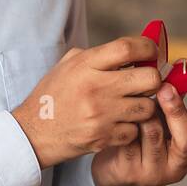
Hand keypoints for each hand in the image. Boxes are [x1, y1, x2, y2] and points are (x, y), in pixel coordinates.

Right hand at [12, 36, 161, 167]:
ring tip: (132, 105)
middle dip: (153, 79)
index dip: (148, 48)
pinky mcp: (103, 138)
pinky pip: (135, 130)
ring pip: (148, 107)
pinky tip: (120, 124)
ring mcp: (101, 115)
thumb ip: (96, 55)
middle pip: (149, 78)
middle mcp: (96, 88)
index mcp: (85, 65)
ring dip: (144, 106)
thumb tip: (130, 50)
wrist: (33, 133)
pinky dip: (131, 128)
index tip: (152, 52)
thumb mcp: (66, 66)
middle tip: (145, 83)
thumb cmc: (52, 96)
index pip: (128, 48)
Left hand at [91, 82, 186, 185]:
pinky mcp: (134, 173)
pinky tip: (122, 111)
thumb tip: (182, 64)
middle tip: (166, 88)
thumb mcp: (162, 116)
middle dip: (177, 111)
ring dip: (146, 113)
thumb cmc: (144, 133)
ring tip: (138, 96)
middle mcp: (181, 164)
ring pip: (155, 137)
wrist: (115, 163)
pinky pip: (131, 141)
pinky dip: (127, 122)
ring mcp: (158, 173)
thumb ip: (174, 96)